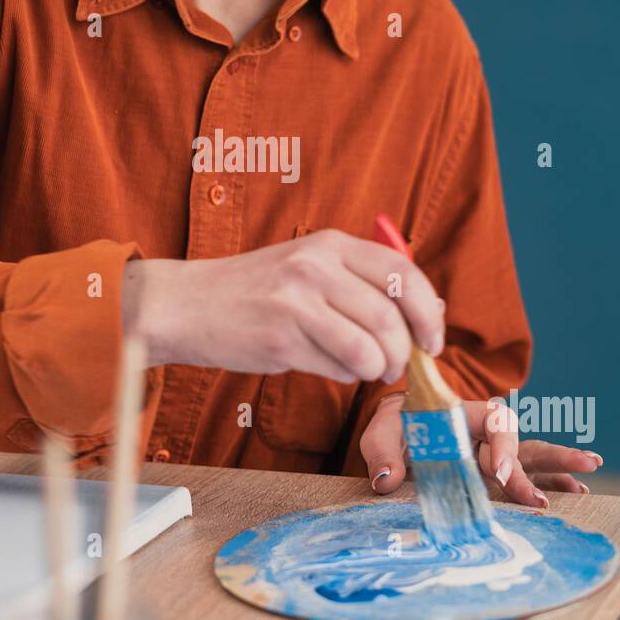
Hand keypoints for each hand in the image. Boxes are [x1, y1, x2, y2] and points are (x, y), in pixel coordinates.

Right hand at [120, 228, 444, 381]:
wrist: (186, 305)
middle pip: (391, 317)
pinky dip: (345, 375)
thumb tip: (425, 312)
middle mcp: (316, 265)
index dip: (428, 312)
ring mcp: (297, 300)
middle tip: (395, 368)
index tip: (432, 339)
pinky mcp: (281, 337)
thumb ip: (360, 283)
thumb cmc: (254, 292)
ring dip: (377, 370)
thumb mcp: (307, 267)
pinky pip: (338, 367)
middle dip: (403, 353)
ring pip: (369, 348)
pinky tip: (328, 366)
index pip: (403, 272)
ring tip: (365, 371)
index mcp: (330, 243)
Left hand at [361, 393, 603, 508]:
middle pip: (521, 441)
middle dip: (550, 458)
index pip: (493, 422)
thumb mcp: (379, 433)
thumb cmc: (394, 426)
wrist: (399, 426)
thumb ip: (381, 453)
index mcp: (462, 412)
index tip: (501, 474)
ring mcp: (492, 451)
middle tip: (580, 473)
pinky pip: (526, 474)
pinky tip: (576, 492)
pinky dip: (550, 482)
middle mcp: (483, 431)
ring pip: (532, 457)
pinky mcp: (493, 469)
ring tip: (589, 478)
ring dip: (561, 467)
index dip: (502, 447)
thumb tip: (386, 481)